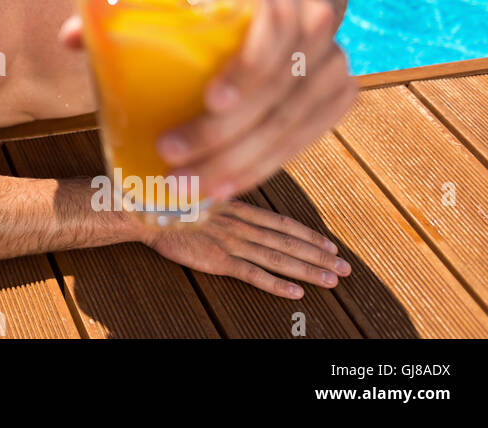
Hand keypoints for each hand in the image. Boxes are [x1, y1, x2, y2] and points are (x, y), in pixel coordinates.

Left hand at [60, 0, 357, 202]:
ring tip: (188, 183)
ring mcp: (329, 62)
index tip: (211, 99)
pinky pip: (301, 141)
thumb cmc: (202, 5)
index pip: (277, 20)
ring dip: (238, 160)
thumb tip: (71, 38)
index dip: (250, 64)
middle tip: (171, 152)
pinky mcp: (332, 97)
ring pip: (291, 122)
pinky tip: (223, 188)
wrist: (258, 8)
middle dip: (224, 131)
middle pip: (279, 85)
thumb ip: (119, 10)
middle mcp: (312, 22)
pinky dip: (260, 167)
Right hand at [142, 199, 350, 298]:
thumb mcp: (199, 196)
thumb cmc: (165, 202)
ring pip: (278, 258)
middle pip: (288, 242)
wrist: (142, 210)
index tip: (329, 244)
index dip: (308, 235)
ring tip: (332, 280)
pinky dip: (277, 283)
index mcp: (237, 209)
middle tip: (345, 268)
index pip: (282, 224)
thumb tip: (230, 206)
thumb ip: (221, 204)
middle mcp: (240, 224)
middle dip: (319, 255)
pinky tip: (296, 292)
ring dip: (308, 269)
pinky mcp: (217, 259)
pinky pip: (253, 274)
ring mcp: (230, 242)